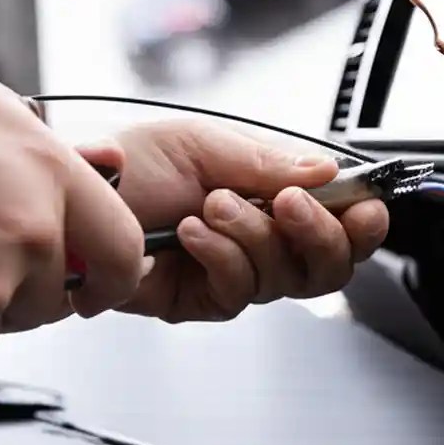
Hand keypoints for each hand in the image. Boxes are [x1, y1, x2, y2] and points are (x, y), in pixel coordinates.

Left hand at [77, 120, 388, 322]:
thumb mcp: (205, 143)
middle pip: (330, 264)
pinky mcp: (204, 301)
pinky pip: (240, 292)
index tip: (366, 209)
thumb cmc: (132, 163)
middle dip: (318, 233)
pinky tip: (192, 233)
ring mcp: (236, 272)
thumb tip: (327, 171)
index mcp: (274, 194)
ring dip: (254, 236)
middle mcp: (263, 237)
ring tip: (213, 205)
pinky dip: (221, 257)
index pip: (343, 220)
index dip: (364, 222)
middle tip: (288, 203)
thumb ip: (269, 163)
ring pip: (286, 279)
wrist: (76, 192)